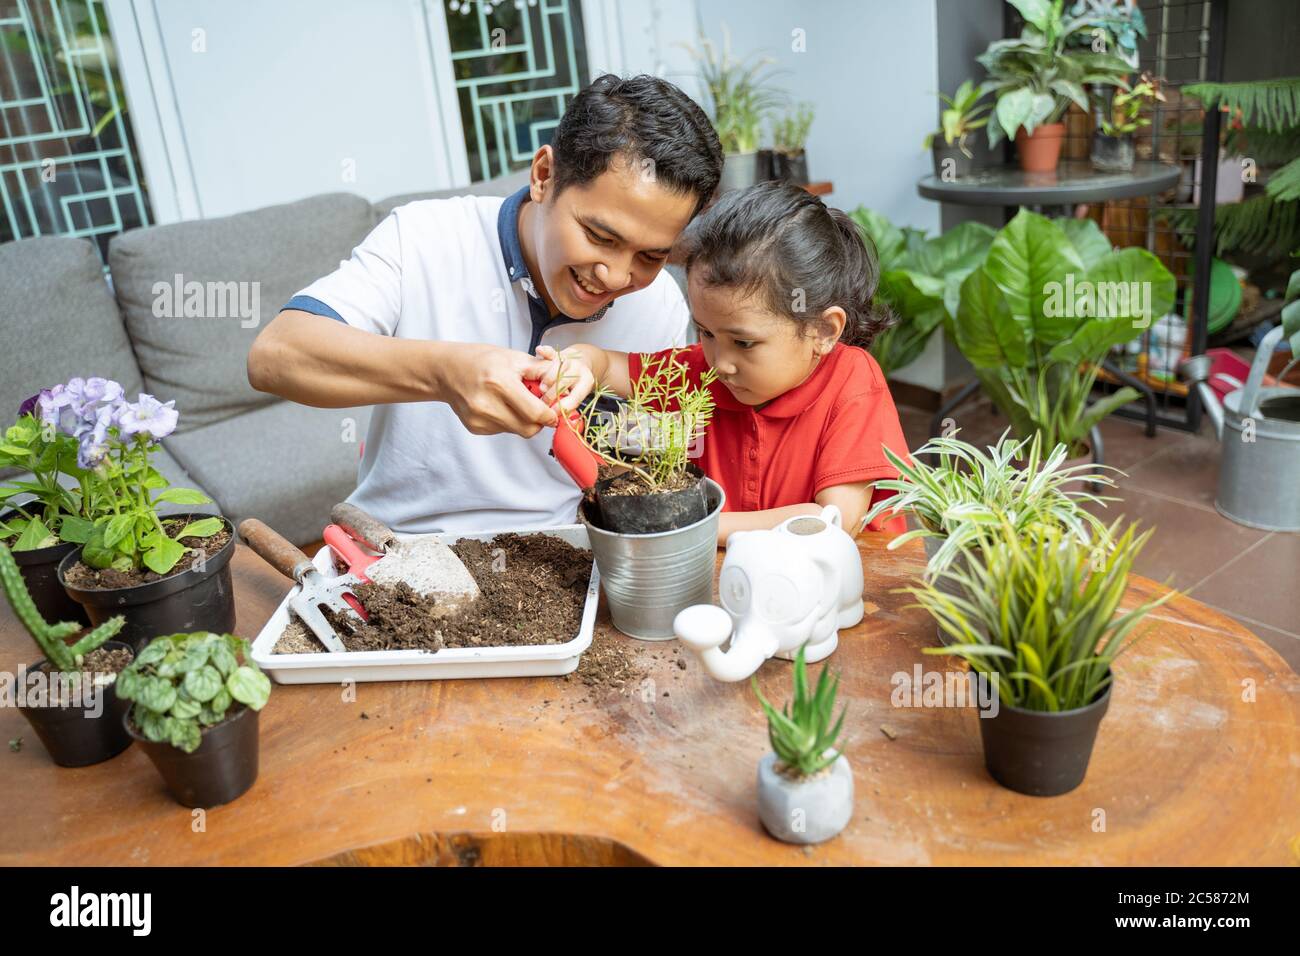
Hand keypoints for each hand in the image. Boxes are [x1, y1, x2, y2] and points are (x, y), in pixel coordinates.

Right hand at [436, 342, 558, 436]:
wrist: (446, 370)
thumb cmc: (482, 360)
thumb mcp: (514, 358)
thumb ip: (542, 373)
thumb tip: (564, 389)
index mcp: (500, 383)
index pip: (536, 413)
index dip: (550, 415)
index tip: (554, 410)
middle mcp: (487, 405)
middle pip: (529, 428)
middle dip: (539, 420)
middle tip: (538, 406)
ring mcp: (479, 419)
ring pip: (517, 431)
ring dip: (523, 420)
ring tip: (514, 400)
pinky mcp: (475, 428)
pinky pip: (503, 430)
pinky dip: (508, 420)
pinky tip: (499, 405)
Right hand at [534, 345, 596, 415]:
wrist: (581, 362)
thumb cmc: (576, 383)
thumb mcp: (578, 396)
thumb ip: (570, 408)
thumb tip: (564, 424)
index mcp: (586, 382)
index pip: (575, 397)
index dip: (562, 407)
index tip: (551, 414)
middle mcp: (579, 370)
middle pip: (565, 383)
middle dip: (552, 395)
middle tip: (542, 403)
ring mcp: (569, 360)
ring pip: (558, 369)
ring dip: (548, 379)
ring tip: (540, 388)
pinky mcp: (558, 353)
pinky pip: (552, 352)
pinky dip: (546, 352)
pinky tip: (540, 352)